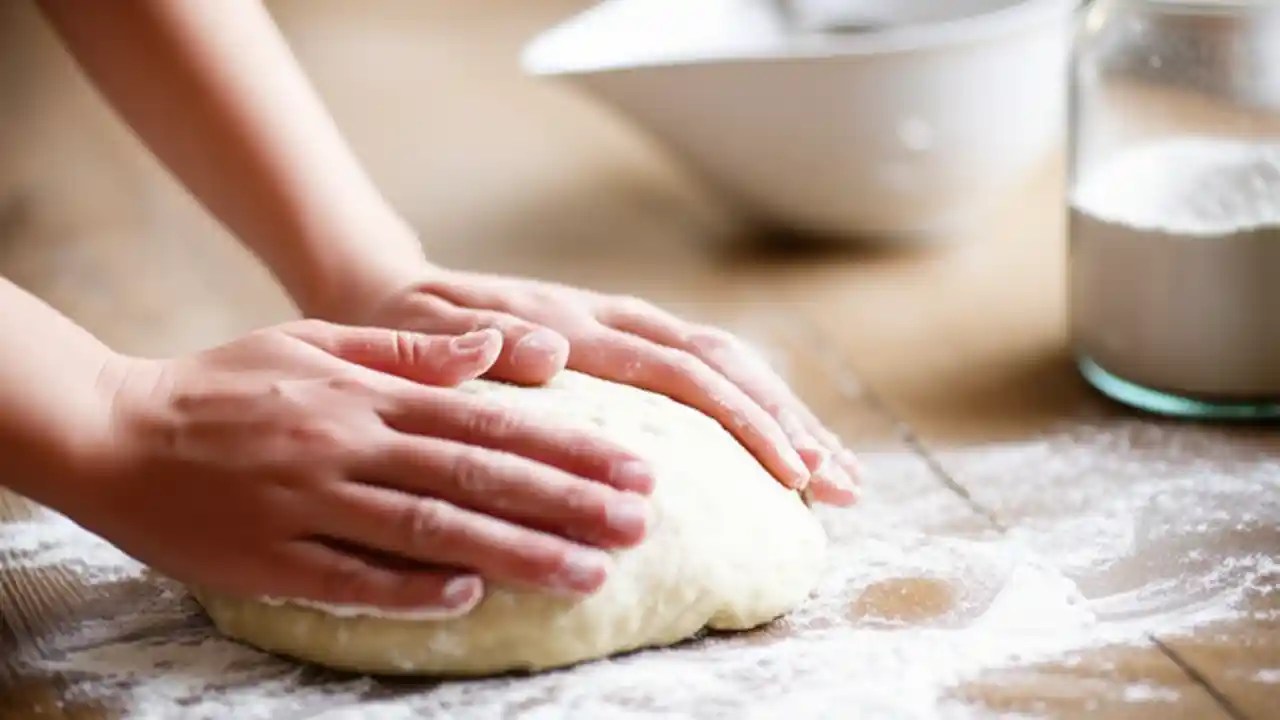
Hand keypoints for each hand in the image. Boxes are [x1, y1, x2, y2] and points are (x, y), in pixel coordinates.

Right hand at [78, 320, 654, 614]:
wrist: (112, 432)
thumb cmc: (224, 384)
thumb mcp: (314, 343)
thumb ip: (409, 353)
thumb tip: (495, 348)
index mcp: (367, 397)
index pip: (488, 424)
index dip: (566, 448)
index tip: (632, 468)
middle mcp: (349, 448)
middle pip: (476, 478)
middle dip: (565, 501)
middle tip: (639, 523)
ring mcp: (310, 507)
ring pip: (430, 531)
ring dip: (515, 554)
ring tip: (589, 571)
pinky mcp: (271, 561)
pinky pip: (351, 581)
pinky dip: (411, 592)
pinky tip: (473, 602)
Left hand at [345, 267, 859, 505]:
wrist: (393, 293)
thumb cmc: (406, 327)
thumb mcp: (421, 335)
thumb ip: (477, 342)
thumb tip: (546, 349)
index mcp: (577, 321)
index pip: (680, 369)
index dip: (741, 418)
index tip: (788, 468)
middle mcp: (613, 320)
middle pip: (725, 365)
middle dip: (788, 424)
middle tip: (841, 484)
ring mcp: (623, 330)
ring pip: (726, 366)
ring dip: (786, 418)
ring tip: (840, 475)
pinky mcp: (623, 346)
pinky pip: (701, 376)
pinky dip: (751, 412)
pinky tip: (783, 451)